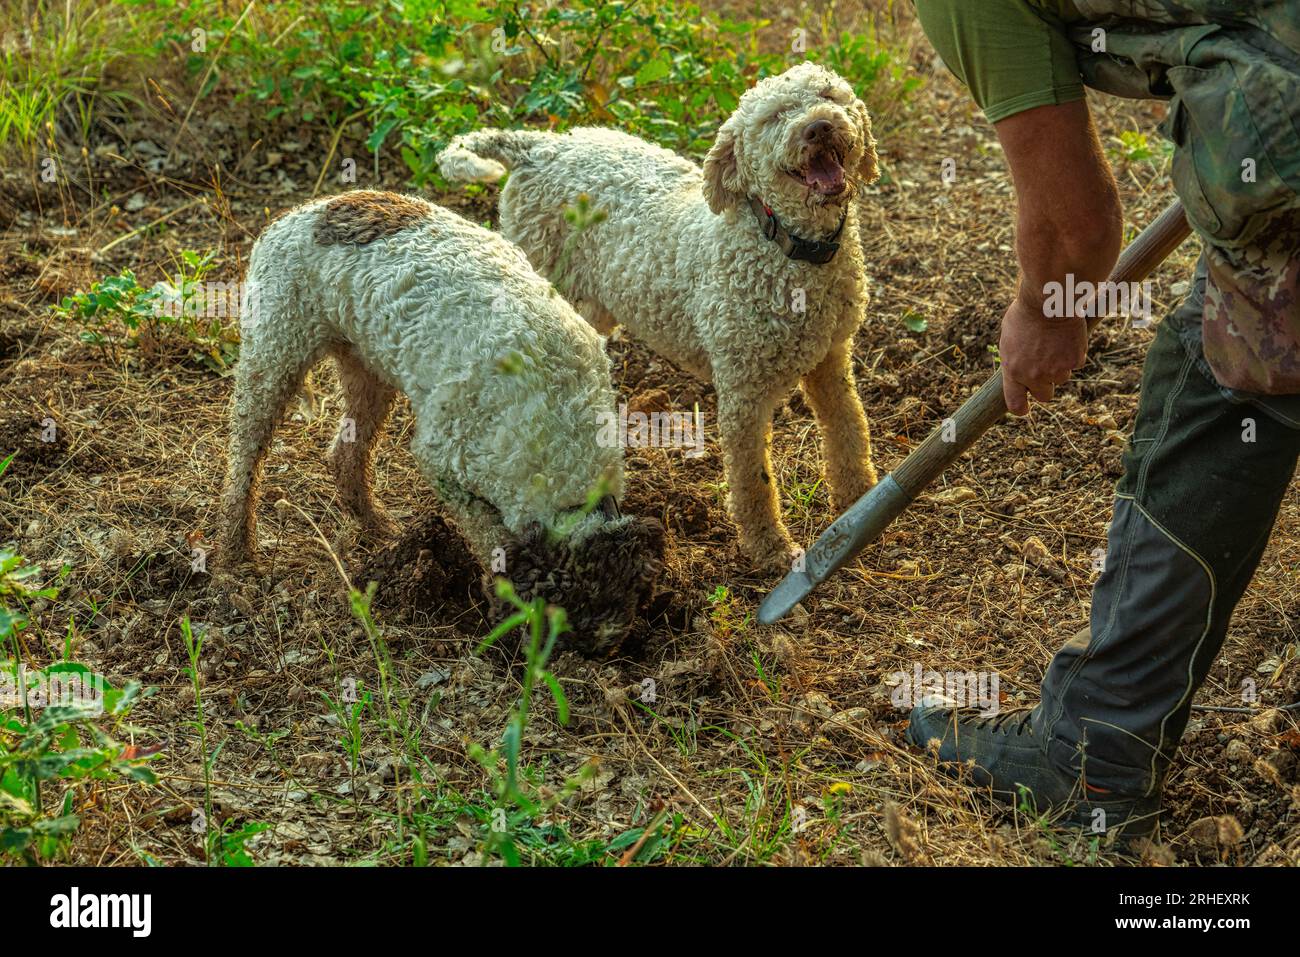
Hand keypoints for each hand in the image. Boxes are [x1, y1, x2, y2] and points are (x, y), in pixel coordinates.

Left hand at [999, 294, 1087, 415]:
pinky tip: (1068, 336)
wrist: (1049, 299)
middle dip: (1046, 385)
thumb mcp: (1009, 337)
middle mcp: (1034, 375)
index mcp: (1013, 371)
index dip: (1022, 408)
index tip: (1025, 407)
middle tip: (1046, 369)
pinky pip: (1077, 362)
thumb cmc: (1025, 313)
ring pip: (1062, 377)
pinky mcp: (1075, 360)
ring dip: (1060, 365)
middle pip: (1045, 396)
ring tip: (1055, 342)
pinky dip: (1074, 352)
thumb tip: (1016, 368)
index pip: (1015, 404)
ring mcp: (1056, 370)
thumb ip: (1014, 358)